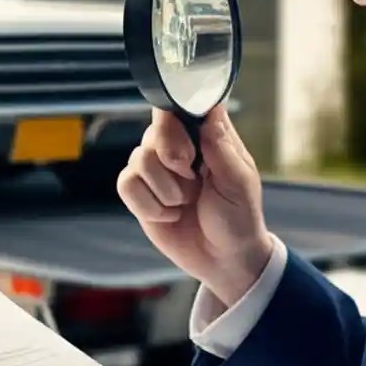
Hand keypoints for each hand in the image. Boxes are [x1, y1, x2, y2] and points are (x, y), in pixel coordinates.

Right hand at [117, 104, 272, 305]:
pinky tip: (169, 215)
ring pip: (139, 158)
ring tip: (186, 202)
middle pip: (154, 129)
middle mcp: (178, 146)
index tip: (188, 140)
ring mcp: (156, 169)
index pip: (182, 105)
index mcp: (207, 136)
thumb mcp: (239, 183)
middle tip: (192, 175)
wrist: (223, 259)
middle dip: (171, 155)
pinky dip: (150, 205)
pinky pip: (126, 185)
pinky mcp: (140, 193)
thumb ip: (221, 147)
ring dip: (166, 189)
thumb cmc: (238, 217)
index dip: (177, 117)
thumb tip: (210, 111)